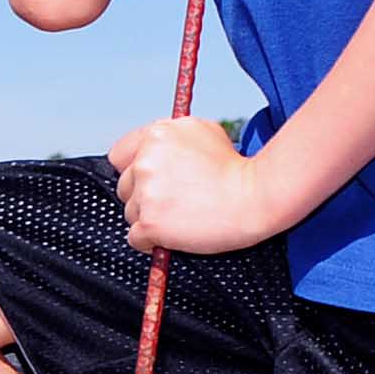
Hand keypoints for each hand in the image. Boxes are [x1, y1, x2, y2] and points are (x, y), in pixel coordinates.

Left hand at [108, 116, 280, 254]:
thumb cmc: (235, 169)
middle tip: (175, 200)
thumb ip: (173, 137)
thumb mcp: (206, 132)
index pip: (119, 156)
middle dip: (143, 196)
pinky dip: (152, 241)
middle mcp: (145, 161)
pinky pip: (136, 238)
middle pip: (124, 187)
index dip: (133, 170)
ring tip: (182, 215)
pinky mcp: (150, 222)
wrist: (255, 197)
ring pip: (130, 213)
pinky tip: (175, 233)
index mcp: (156, 135)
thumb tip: (157, 146)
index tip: (150, 180)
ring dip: (150, 218)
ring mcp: (146, 192)